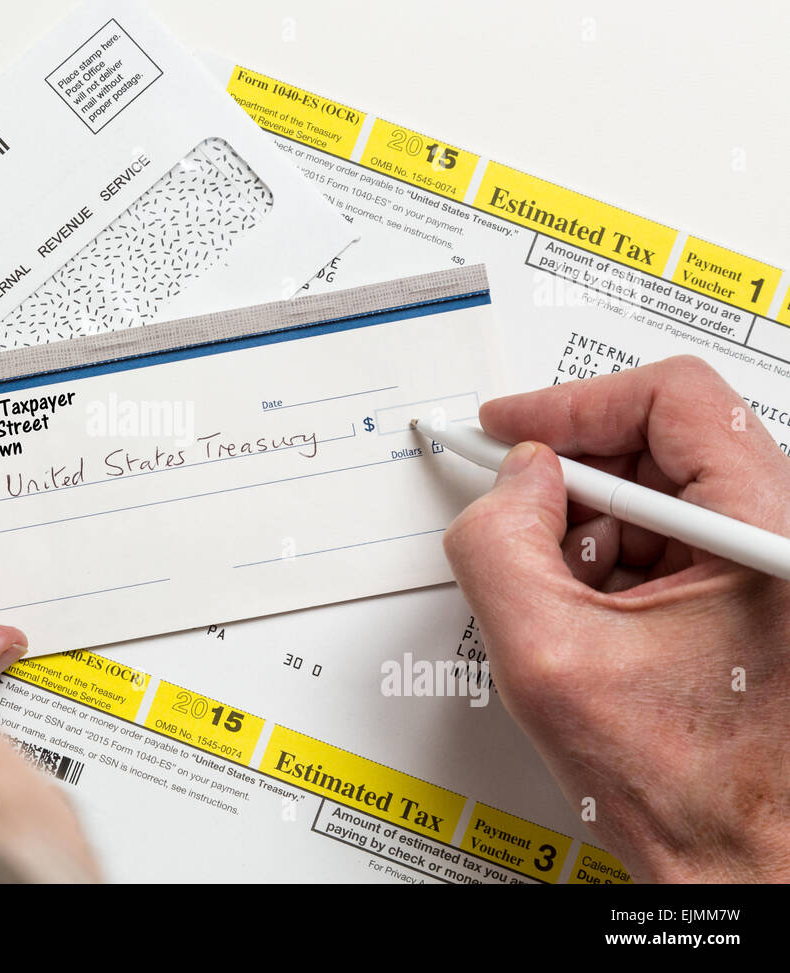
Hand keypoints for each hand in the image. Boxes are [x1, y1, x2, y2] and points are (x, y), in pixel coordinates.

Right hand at [443, 355, 789, 881]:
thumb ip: (500, 544)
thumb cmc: (684, 785)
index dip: (574, 404)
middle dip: (574, 480)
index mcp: (765, 535)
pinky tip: (596, 620)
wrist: (740, 862)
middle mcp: (783, 540)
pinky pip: (672, 540)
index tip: (515, 428)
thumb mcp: (546, 654)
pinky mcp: (757, 592)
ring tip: (570, 602)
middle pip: (665, 442)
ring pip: (661, 494)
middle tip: (518, 515)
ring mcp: (773, 567)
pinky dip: (616, 564)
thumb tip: (510, 483)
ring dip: (593, 531)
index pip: (673, 399)